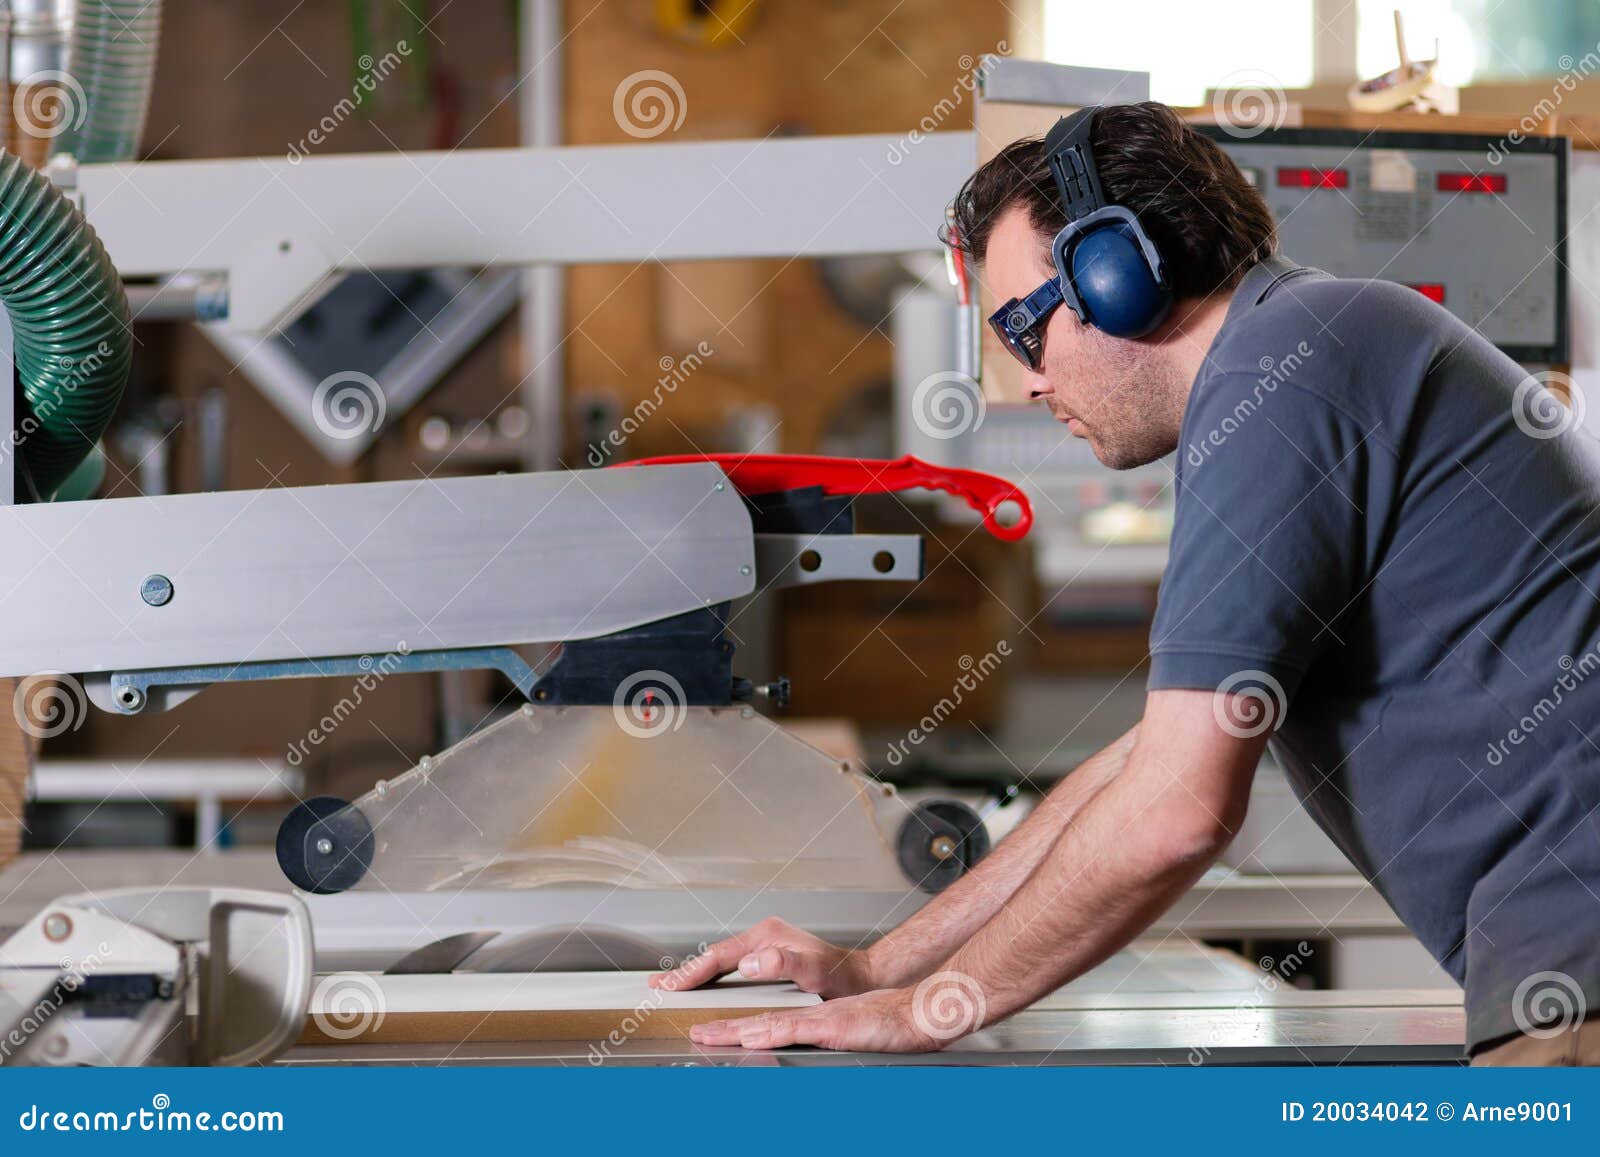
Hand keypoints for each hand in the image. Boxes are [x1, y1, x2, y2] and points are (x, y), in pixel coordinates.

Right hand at [648, 917, 877, 997]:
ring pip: (721, 960)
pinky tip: (705, 984)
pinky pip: (731, 967)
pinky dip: (712, 975)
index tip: (672, 985)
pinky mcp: (768, 958)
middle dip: (685, 971)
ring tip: (672, 984)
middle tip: (657, 984)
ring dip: (696, 973)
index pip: (719, 955)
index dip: (693, 972)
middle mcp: (763, 937)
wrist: (859, 976)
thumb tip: (750, 962)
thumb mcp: (813, 968)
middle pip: (714, 955)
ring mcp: (765, 946)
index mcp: (766, 936)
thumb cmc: (840, 974)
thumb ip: (782, 962)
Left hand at [688, 988, 939, 1052]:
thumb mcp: (853, 1036)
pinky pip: (793, 1028)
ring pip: (768, 1023)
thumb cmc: (893, 1026)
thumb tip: (808, 1051)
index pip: (769, 1024)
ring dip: (734, 1030)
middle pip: (760, 1022)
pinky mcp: (831, 1026)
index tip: (714, 1033)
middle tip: (696, 1032)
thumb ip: (828, 1042)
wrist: (919, 1014)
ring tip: (706, 1034)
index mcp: (814, 1020)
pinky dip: (768, 1032)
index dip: (740, 1029)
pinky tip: (749, 1035)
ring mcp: (819, 1019)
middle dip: (726, 1028)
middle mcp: (811, 1016)